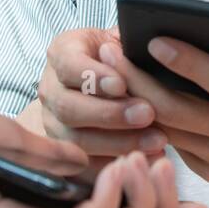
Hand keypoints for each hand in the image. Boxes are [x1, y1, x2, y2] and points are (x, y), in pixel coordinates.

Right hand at [37, 25, 166, 167]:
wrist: (93, 85)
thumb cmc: (116, 58)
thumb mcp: (120, 41)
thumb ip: (129, 43)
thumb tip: (148, 41)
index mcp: (62, 53)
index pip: (69, 64)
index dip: (94, 76)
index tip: (122, 83)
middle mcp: (51, 89)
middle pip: (70, 107)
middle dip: (111, 114)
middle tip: (147, 114)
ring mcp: (52, 123)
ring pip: (77, 140)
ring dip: (119, 143)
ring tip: (157, 141)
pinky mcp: (64, 152)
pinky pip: (84, 166)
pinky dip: (116, 166)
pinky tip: (146, 161)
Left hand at [98, 21, 208, 183]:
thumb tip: (196, 20)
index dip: (184, 61)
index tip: (151, 40)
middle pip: (179, 109)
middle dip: (138, 80)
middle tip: (109, 52)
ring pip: (168, 129)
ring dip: (134, 101)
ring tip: (110, 71)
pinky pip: (173, 144)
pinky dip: (150, 122)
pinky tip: (130, 98)